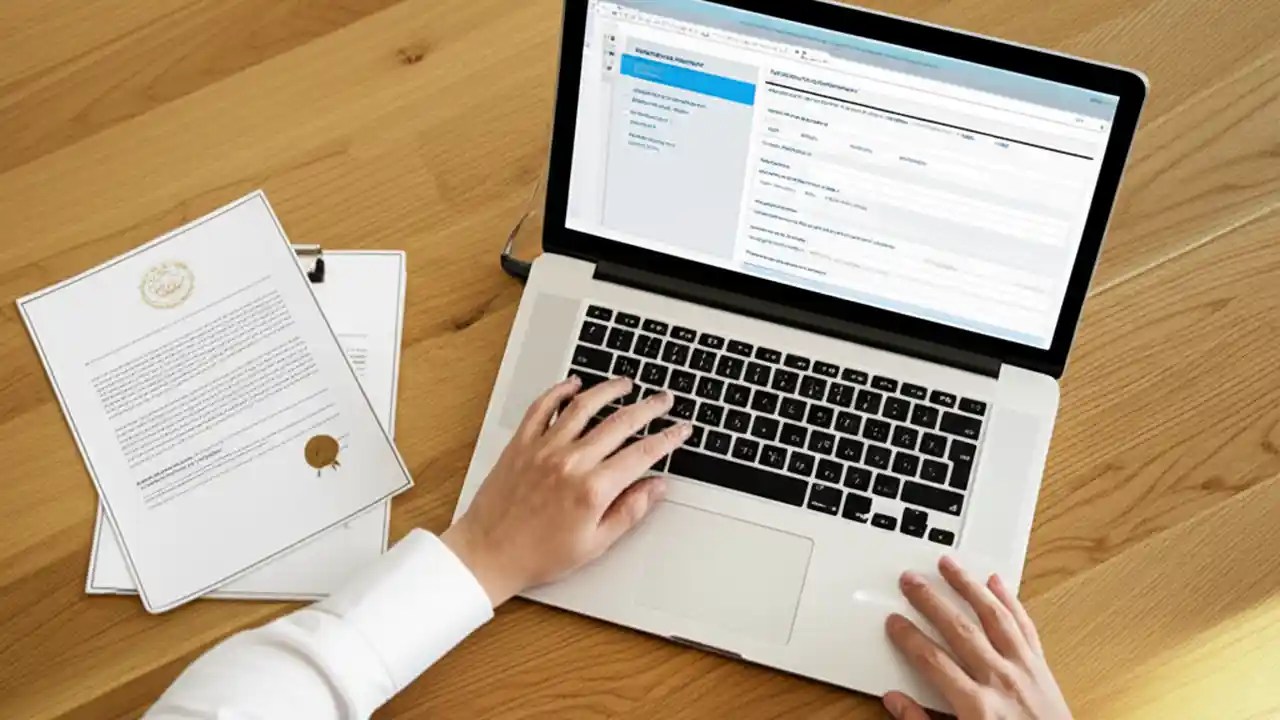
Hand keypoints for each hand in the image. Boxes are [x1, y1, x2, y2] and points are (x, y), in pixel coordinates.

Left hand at [442, 376, 689, 605]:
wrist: (487, 554)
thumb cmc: (537, 555)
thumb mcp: (595, 544)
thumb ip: (630, 511)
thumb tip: (656, 488)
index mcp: (592, 489)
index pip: (642, 454)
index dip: (668, 438)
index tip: (680, 430)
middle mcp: (570, 462)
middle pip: (620, 422)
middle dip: (648, 407)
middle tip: (663, 399)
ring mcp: (544, 449)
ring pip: (584, 406)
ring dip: (609, 390)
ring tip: (625, 384)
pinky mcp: (521, 444)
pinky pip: (542, 407)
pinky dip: (560, 391)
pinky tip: (574, 385)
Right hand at [883, 556, 1070, 719]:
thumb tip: (894, 699)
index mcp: (977, 708)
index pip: (933, 661)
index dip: (909, 638)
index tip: (894, 621)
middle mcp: (1001, 682)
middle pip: (960, 630)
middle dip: (931, 601)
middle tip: (911, 579)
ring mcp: (1025, 671)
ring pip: (994, 618)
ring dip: (969, 588)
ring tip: (950, 565)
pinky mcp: (1042, 669)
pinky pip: (1024, 627)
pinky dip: (1011, 602)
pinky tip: (997, 584)